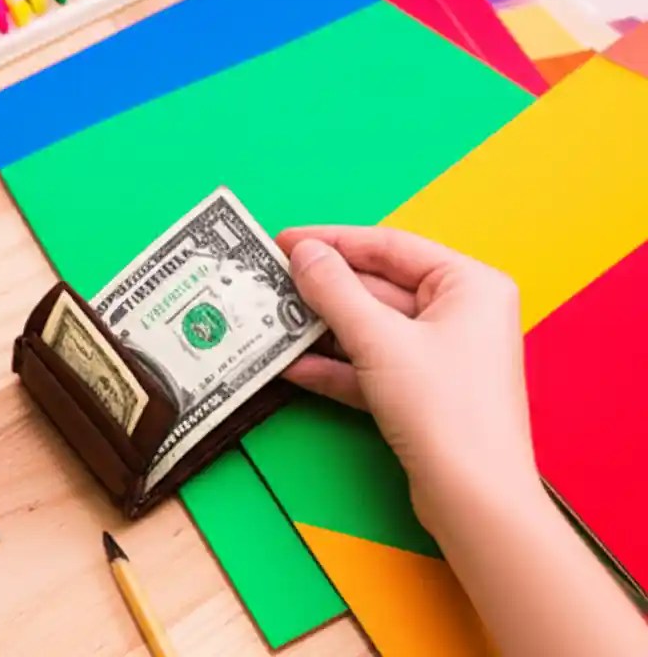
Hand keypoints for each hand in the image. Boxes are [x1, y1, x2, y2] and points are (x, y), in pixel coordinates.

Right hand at [277, 226, 537, 530]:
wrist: (473, 499)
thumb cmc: (444, 409)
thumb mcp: (380, 341)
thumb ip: (336, 291)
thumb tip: (305, 253)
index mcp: (469, 285)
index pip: (390, 247)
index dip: (333, 241)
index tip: (284, 241)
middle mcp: (461, 313)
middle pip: (377, 287)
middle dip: (321, 290)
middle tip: (267, 283)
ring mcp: (441, 356)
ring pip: (369, 329)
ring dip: (320, 329)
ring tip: (269, 320)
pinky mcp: (421, 393)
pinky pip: (371, 366)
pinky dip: (334, 366)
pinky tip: (290, 365)